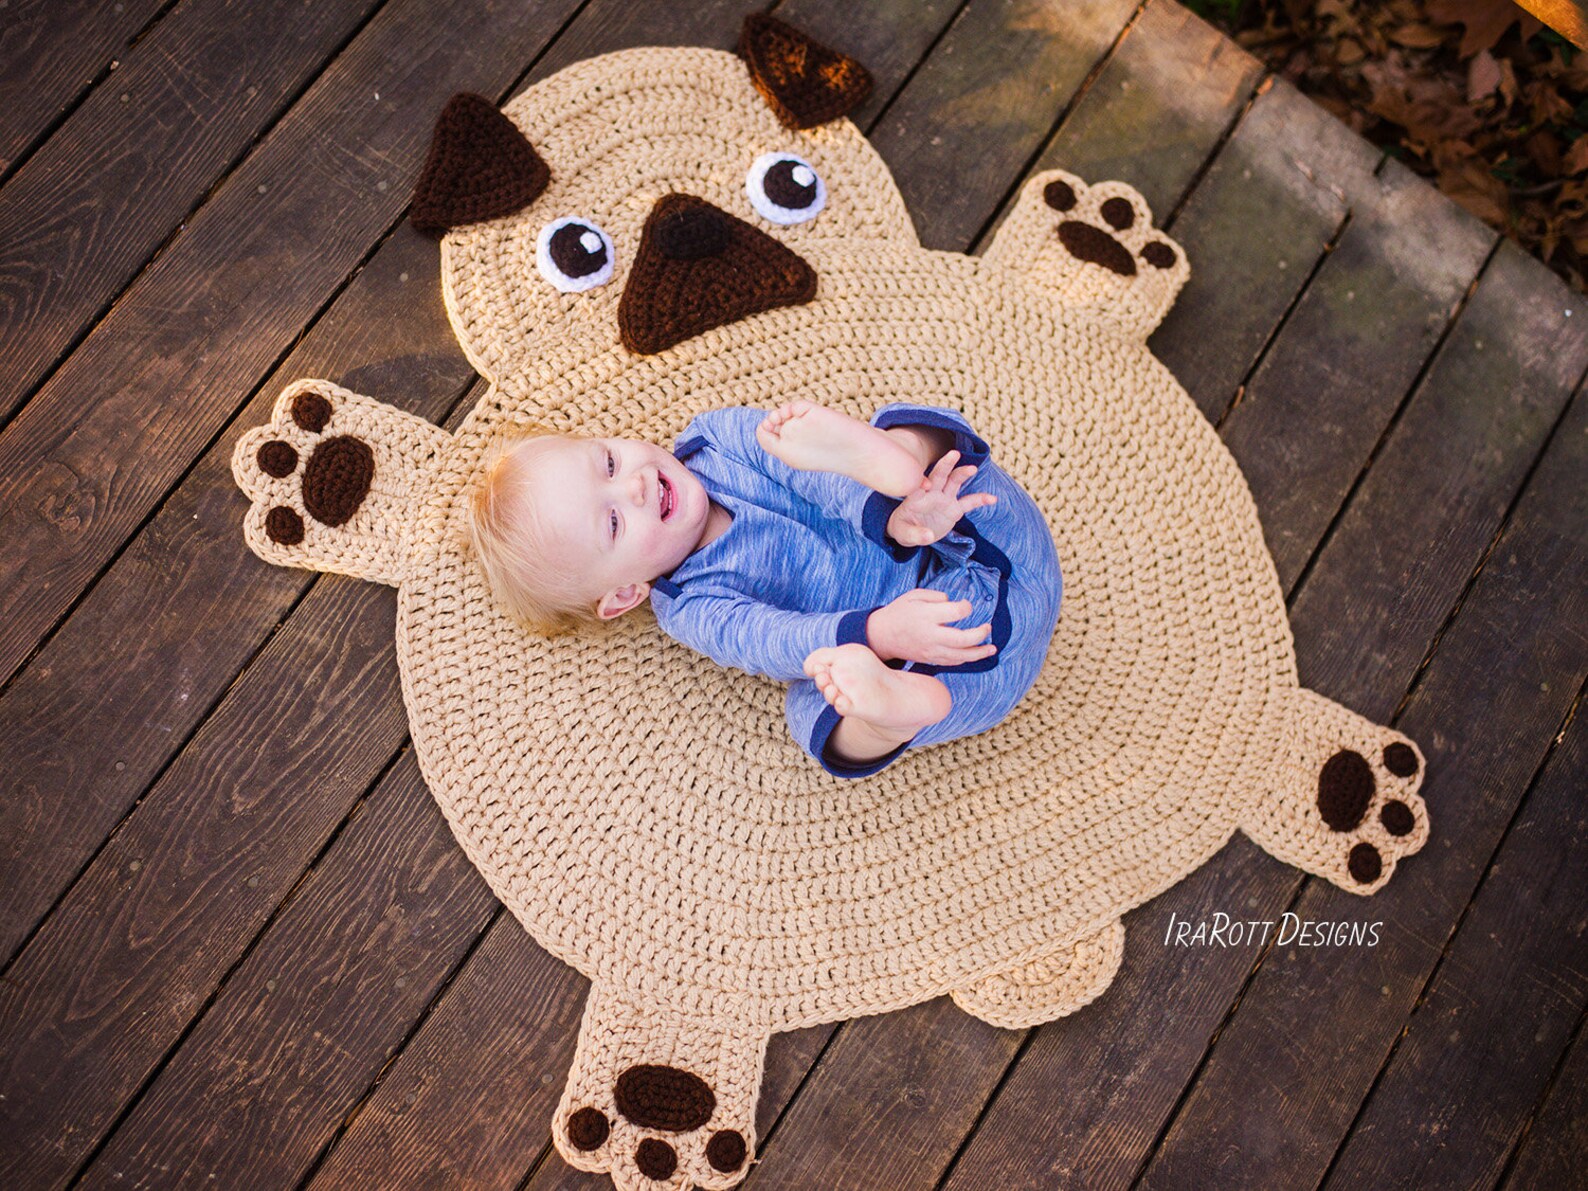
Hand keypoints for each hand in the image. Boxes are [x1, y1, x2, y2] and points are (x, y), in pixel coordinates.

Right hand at [866, 589, 994, 665]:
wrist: (881, 636)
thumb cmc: (899, 612)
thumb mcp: (914, 595)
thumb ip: (936, 596)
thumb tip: (953, 603)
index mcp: (926, 616)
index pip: (956, 612)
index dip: (966, 607)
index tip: (966, 605)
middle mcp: (930, 635)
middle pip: (963, 639)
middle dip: (980, 634)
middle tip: (988, 627)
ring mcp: (931, 650)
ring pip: (961, 656)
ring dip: (979, 653)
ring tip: (992, 648)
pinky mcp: (930, 660)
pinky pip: (953, 662)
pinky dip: (966, 659)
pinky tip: (975, 654)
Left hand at [886, 450, 995, 546]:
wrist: (911, 532)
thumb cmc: (903, 529)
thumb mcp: (904, 535)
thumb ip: (915, 535)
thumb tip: (929, 535)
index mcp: (915, 497)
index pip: (917, 486)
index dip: (921, 481)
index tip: (926, 483)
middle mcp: (931, 494)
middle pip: (939, 476)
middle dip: (945, 465)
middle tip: (954, 454)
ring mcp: (944, 499)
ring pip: (954, 482)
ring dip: (962, 474)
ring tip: (973, 468)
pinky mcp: (954, 509)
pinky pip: (969, 503)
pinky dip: (980, 500)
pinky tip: (992, 499)